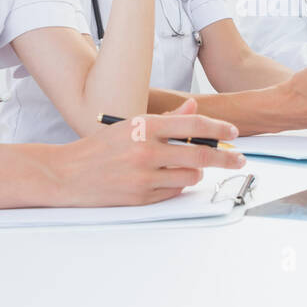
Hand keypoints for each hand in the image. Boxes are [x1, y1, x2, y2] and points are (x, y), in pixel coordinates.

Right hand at [53, 98, 243, 204]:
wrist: (67, 174)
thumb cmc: (99, 148)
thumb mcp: (131, 125)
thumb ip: (166, 118)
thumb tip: (193, 109)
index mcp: (144, 127)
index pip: (193, 126)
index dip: (219, 129)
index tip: (233, 133)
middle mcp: (146, 151)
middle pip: (201, 156)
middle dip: (226, 158)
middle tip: (238, 158)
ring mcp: (144, 177)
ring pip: (191, 176)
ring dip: (197, 172)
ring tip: (190, 167)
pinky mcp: (142, 198)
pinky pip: (174, 192)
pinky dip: (179, 185)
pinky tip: (169, 178)